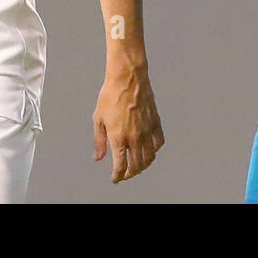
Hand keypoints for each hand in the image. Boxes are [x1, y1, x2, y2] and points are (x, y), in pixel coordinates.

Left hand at [93, 66, 163, 182]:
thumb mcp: (98, 118)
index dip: (118, 176)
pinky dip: (154, 150)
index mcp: (118, 137)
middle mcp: (134, 137)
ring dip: (143, 166)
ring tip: (137, 166)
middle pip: (136, 166)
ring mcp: (147, 130)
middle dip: (129, 174)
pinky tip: (148, 149)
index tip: (115, 179)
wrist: (127, 77)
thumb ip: (99, 140)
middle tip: (125, 174)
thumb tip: (98, 157)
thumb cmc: (110, 95)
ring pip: (149, 158)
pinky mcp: (155, 122)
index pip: (120, 166)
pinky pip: (158, 143)